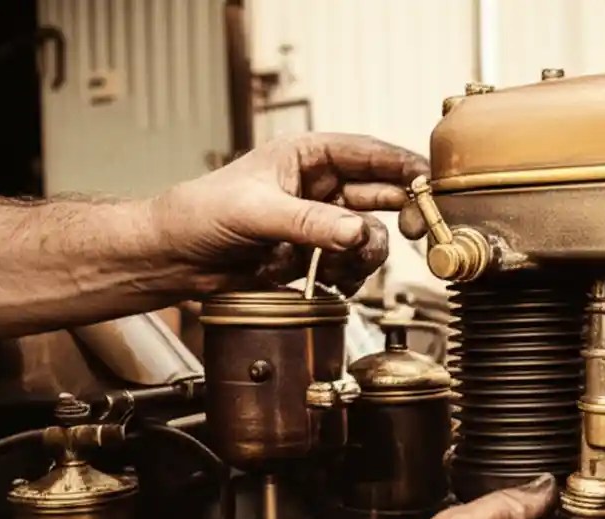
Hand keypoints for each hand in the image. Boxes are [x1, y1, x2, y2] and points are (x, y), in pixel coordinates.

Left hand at [151, 133, 428, 295]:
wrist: (174, 258)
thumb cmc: (199, 214)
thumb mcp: (256, 212)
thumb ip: (309, 223)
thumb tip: (355, 233)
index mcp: (305, 157)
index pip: (366, 153)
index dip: (402, 164)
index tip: (431, 180)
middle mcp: (318, 187)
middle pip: (381, 193)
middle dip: (401, 211)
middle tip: (418, 226)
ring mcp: (319, 223)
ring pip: (370, 235)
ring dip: (368, 252)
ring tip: (347, 263)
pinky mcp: (315, 256)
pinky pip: (352, 265)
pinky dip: (350, 276)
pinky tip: (331, 280)